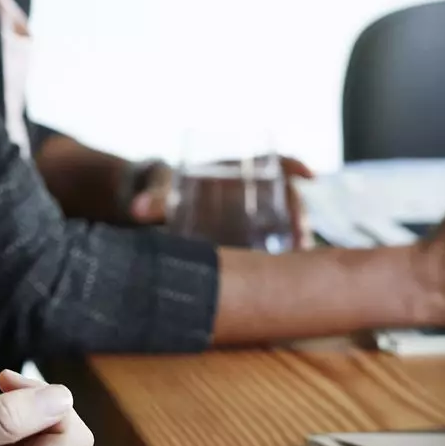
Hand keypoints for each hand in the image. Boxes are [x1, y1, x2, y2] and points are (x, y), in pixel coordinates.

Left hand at [132, 155, 317, 247]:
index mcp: (238, 170)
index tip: (308, 175)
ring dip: (298, 242)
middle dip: (300, 217)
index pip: (275, 161)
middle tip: (300, 238)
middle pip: (290, 199)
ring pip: (288, 226)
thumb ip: (153, 199)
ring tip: (298, 264)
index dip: (295, 164)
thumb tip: (136, 210)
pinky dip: (287, 263)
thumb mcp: (163, 191)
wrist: (160, 209)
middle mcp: (256, 192)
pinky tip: (291, 285)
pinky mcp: (254, 241)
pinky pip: (277, 249)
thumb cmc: (166, 190)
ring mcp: (258, 217)